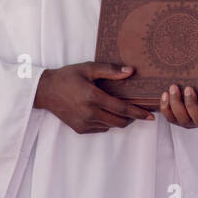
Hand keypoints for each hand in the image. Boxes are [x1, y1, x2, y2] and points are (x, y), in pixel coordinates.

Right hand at [34, 62, 154, 134]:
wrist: (46, 91)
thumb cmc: (68, 77)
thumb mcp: (89, 68)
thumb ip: (111, 71)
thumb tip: (131, 71)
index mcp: (93, 98)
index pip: (122, 109)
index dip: (138, 113)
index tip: (150, 116)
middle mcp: (89, 113)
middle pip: (119, 121)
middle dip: (132, 118)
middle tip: (139, 111)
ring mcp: (84, 123)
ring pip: (110, 126)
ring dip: (119, 119)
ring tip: (121, 109)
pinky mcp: (80, 129)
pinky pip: (100, 128)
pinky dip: (107, 122)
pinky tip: (105, 111)